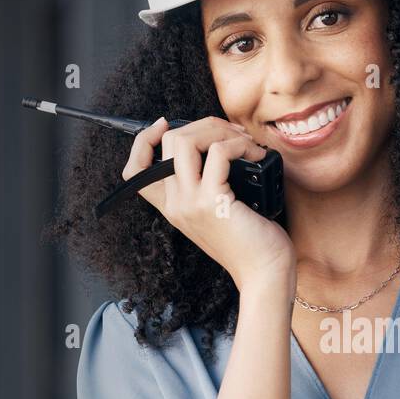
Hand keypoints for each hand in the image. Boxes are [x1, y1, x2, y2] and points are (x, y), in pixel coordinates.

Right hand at [122, 115, 295, 293]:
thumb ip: (209, 185)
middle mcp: (176, 204)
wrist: (264, 274)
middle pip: (167, 143)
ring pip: (184, 141)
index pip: (135, 169)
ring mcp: (190, 203)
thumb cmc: (252, 242)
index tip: (167, 124)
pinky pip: (218, 153)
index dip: (143, 140)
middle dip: (202, 125)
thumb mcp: (221, 211)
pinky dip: (239, 144)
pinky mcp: (212, 202)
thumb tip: (219, 145)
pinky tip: (256, 154)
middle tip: (232, 133)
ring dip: (219, 130)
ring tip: (244, 142)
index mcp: (174, 207)